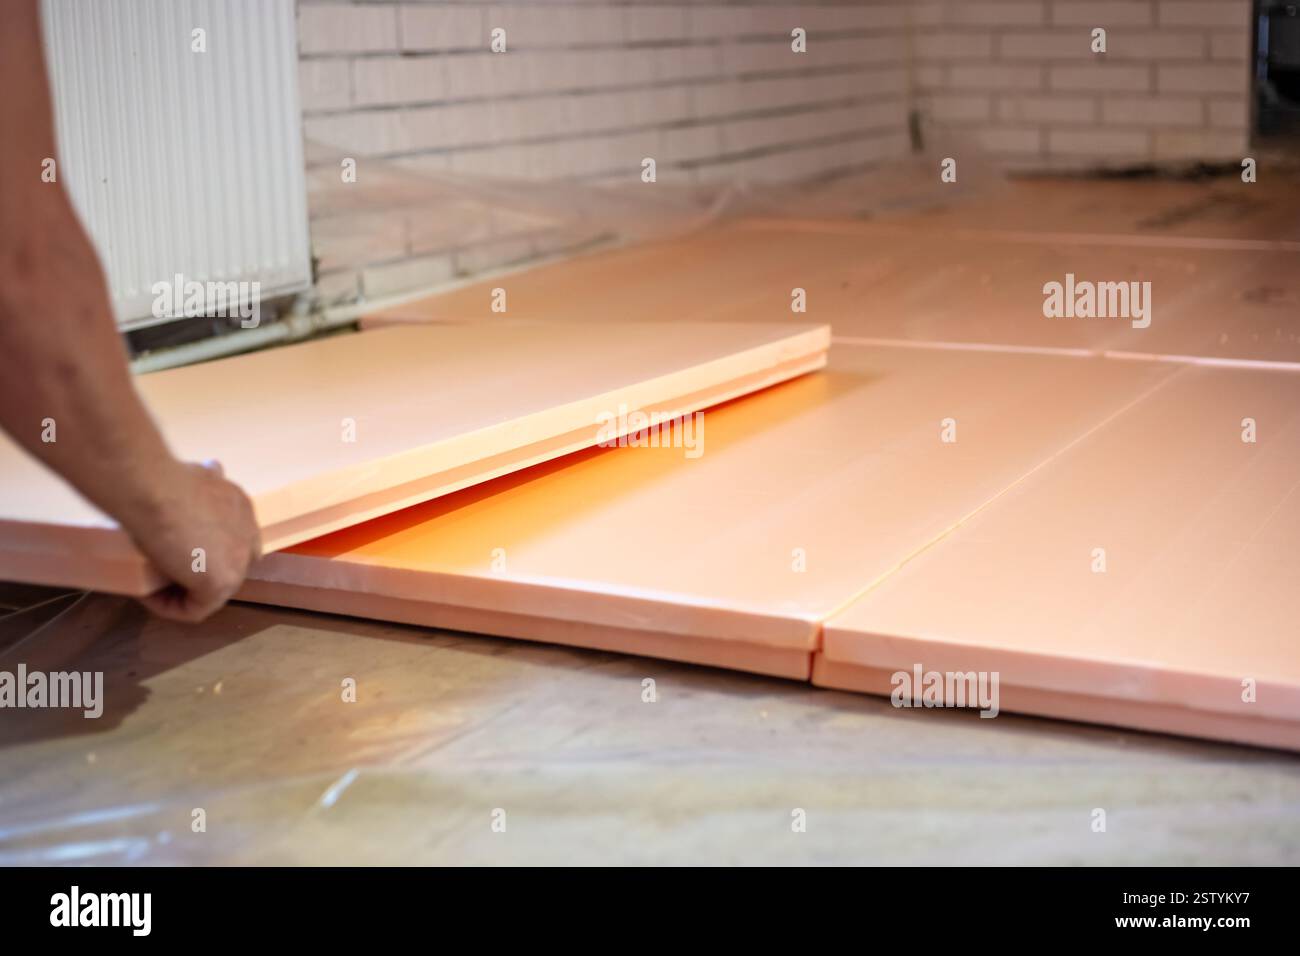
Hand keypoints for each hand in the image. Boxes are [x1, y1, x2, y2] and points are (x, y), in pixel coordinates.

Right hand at [128, 461, 261, 622]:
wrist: (154, 488)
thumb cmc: (164, 479)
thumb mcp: (195, 472)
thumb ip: (208, 476)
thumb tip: (215, 467)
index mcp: (242, 509)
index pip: (236, 542)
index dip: (208, 551)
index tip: (176, 549)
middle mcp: (247, 535)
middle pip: (224, 568)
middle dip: (194, 573)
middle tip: (159, 570)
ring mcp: (238, 561)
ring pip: (210, 591)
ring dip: (180, 592)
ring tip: (149, 584)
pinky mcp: (220, 584)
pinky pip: (196, 609)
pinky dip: (170, 607)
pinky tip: (147, 596)